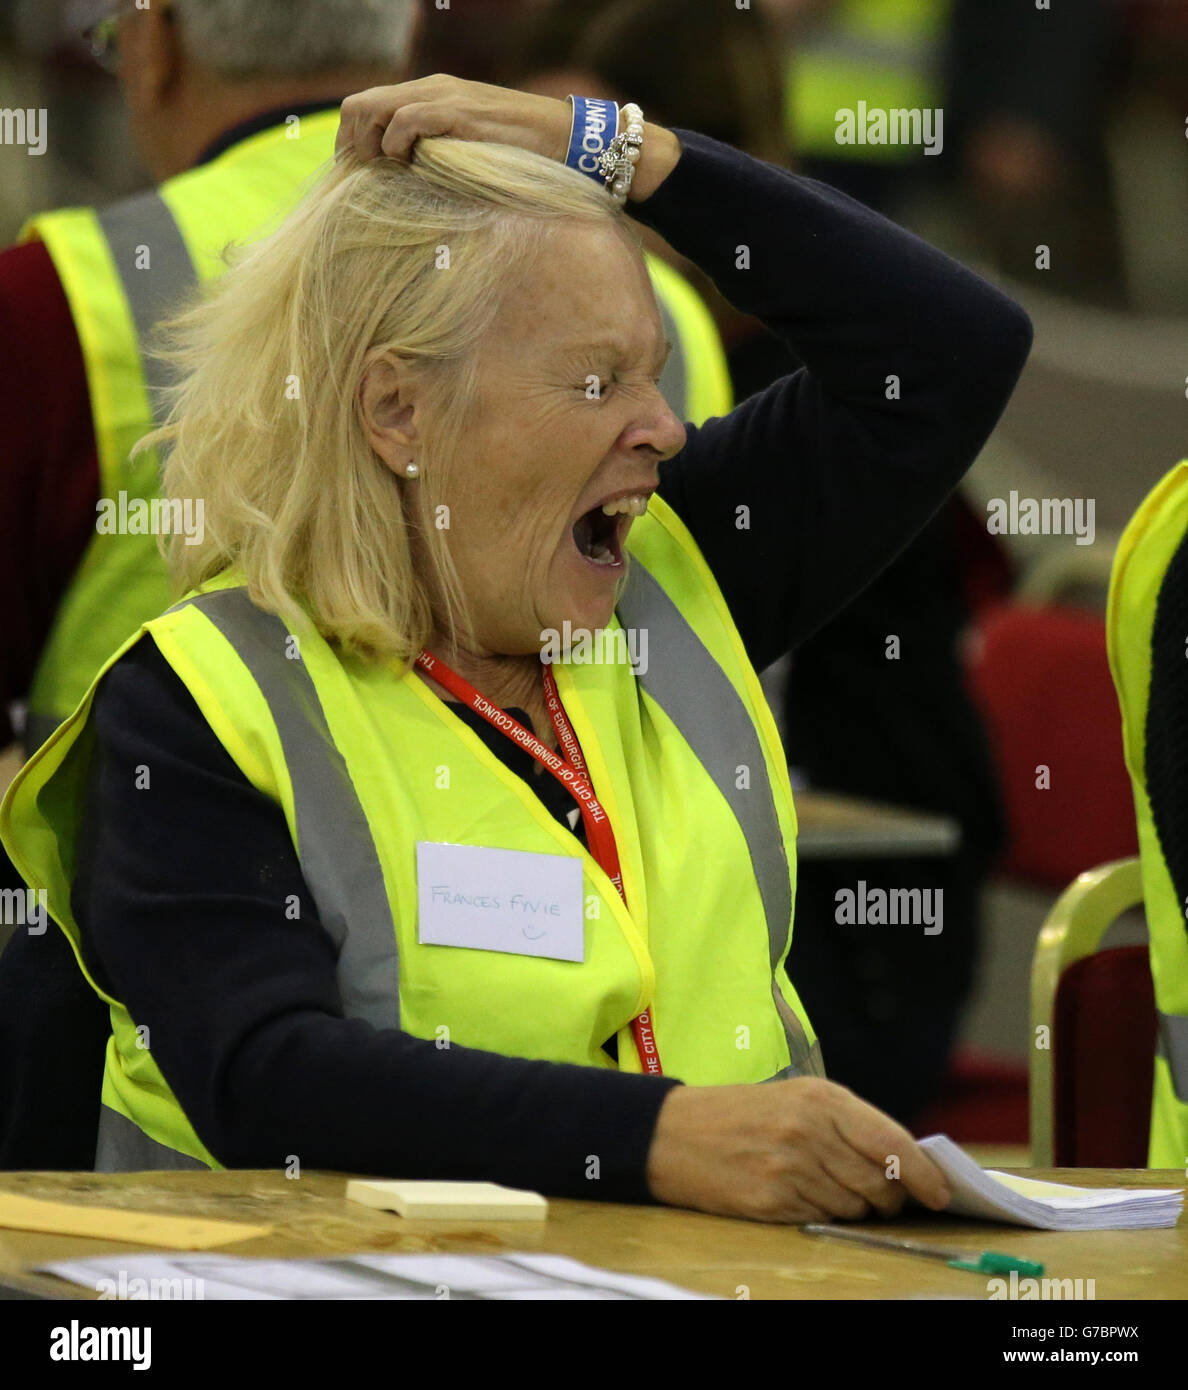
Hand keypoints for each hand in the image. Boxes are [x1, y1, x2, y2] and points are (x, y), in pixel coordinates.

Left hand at [336, 73, 680, 201]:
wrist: (571, 143)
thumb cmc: (525, 162)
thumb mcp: (470, 160)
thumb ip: (438, 164)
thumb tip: (406, 196)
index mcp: (429, 98)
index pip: (365, 108)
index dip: (351, 145)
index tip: (355, 182)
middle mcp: (431, 90)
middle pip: (359, 106)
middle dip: (352, 146)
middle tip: (362, 184)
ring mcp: (445, 98)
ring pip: (375, 108)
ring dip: (370, 146)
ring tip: (383, 177)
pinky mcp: (461, 112)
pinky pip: (408, 120)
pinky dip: (397, 145)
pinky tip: (408, 167)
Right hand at [645, 1077, 951, 1223]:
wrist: (673, 1133)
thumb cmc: (740, 1113)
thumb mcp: (795, 1098)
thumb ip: (847, 1124)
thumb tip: (902, 1162)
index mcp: (821, 1098)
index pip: (893, 1142)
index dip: (924, 1173)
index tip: (940, 1192)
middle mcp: (810, 1131)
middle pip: (880, 1181)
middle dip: (890, 1197)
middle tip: (884, 1199)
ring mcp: (791, 1167)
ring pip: (854, 1204)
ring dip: (855, 1207)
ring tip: (831, 1190)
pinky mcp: (772, 1200)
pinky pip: (821, 1218)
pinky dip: (824, 1214)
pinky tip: (805, 1197)